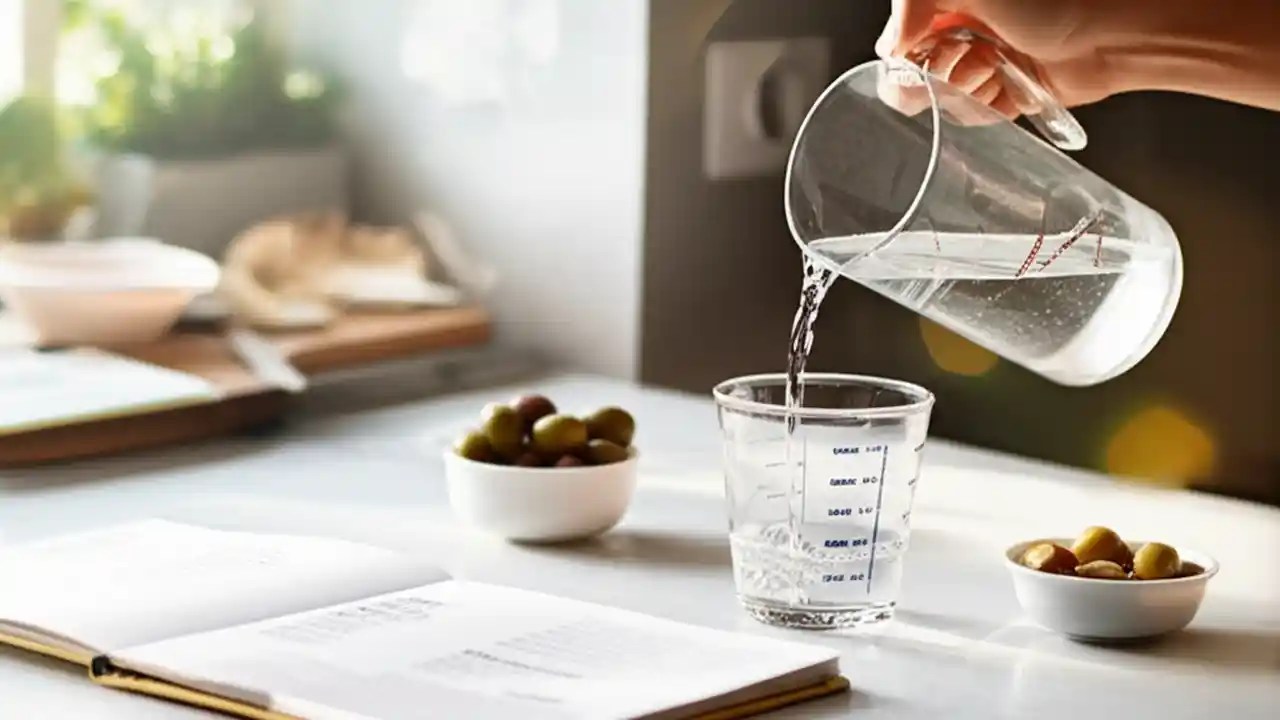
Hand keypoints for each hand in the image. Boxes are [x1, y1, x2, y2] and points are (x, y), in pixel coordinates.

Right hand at [876, 0, 1114, 117]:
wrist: (1115, 33)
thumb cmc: (1054, 1)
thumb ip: (914, 1)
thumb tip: (891, 47)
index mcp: (950, 4)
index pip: (897, 38)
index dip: (906, 52)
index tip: (926, 49)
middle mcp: (962, 30)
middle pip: (914, 72)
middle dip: (940, 72)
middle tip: (970, 56)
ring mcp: (983, 62)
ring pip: (944, 98)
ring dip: (967, 90)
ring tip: (996, 69)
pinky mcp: (1005, 93)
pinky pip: (975, 116)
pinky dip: (988, 109)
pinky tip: (1008, 90)